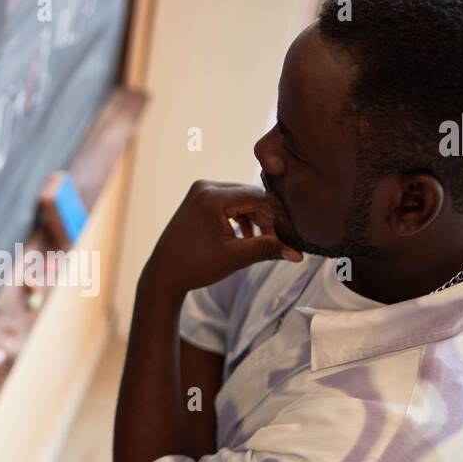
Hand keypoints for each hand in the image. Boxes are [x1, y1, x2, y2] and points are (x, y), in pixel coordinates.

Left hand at [143, 180, 301, 296]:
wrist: (163, 274)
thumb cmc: (195, 266)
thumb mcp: (235, 257)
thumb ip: (267, 249)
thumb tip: (298, 254)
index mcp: (213, 197)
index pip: (258, 197)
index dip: (277, 216)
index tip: (289, 234)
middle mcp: (206, 187)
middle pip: (250, 196)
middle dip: (266, 218)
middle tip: (278, 240)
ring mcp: (201, 191)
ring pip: (241, 199)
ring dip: (254, 218)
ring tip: (260, 242)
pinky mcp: (199, 198)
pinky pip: (229, 202)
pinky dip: (240, 217)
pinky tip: (245, 237)